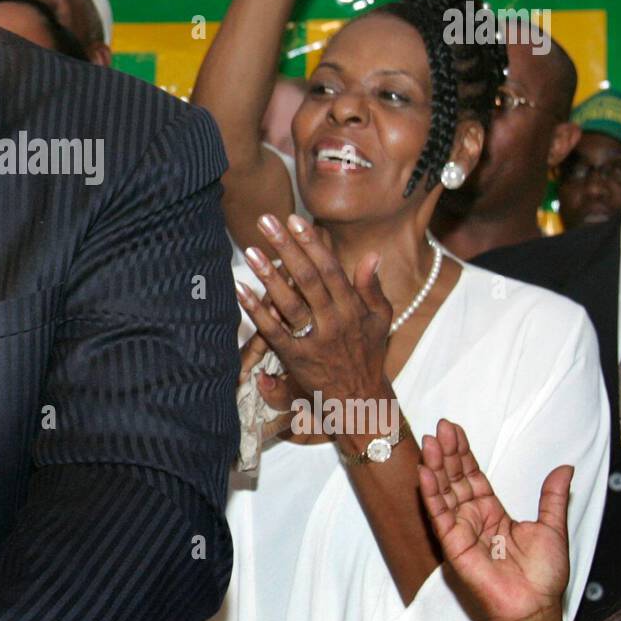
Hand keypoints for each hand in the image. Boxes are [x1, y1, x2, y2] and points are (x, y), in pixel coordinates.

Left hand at [241, 212, 389, 406]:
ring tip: (250, 251)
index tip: (294, 219)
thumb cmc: (368, 354)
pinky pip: (273, 332)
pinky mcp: (296, 359)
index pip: (330, 269)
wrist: (361, 400)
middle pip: (308, 279)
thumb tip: (372, 255)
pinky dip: (256, 311)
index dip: (312, 243)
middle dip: (286, 247)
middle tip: (265, 221)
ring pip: (290, 304)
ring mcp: (315, 341)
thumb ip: (372, 287)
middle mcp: (335, 322)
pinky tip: (240, 290)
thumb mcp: (380, 320)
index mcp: (353, 309)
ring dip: (269, 276)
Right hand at [417, 419, 569, 620]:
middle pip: (454, 478)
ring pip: (443, 492)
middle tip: (441, 427)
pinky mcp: (452, 543)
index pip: (472, 474)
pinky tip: (426, 474)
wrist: (537, 604)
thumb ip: (552, 497)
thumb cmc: (544, 576)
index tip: (454, 429)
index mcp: (493, 511)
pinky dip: (431, 494)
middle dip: (447, 452)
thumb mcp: (553, 527)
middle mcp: (473, 516)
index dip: (463, 452)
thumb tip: (565, 469)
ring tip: (430, 442)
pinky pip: (439, 515)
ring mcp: (461, 528)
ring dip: (435, 466)